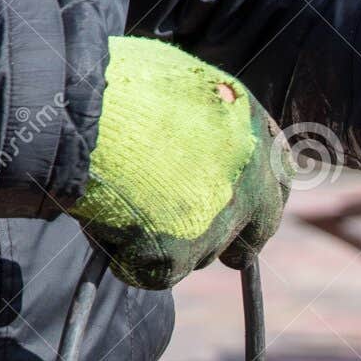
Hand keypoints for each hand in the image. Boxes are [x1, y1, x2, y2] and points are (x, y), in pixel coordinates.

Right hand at [64, 37, 289, 289]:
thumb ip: (211, 129)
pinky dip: (131, 261)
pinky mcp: (176, 255)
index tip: (242, 215)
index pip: (277, 188)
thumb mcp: (189, 91)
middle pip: (251, 237)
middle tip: (194, 240)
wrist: (84, 106)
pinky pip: (155, 274)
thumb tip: (208, 151)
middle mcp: (248, 183)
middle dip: (229, 246)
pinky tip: (109, 227)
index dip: (257, 206)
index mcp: (255, 135)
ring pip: (198, 256)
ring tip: (128, 206)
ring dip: (170, 244)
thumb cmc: (123, 86)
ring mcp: (215, 224)